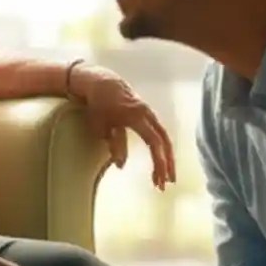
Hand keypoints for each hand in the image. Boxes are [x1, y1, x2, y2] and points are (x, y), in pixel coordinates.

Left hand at [72, 65, 174, 188]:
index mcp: (137, 116)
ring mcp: (149, 112)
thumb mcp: (101, 126)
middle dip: (167, 163)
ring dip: (165, 157)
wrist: (101, 81)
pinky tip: (159, 161)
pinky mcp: (146, 114)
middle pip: (164, 141)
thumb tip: (121, 166)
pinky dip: (159, 147)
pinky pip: (157, 132)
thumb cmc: (98, 104)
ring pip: (163, 137)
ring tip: (162, 177)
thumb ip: (114, 144)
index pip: (154, 142)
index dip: (159, 161)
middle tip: (167, 184)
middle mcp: (147, 113)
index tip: (159, 179)